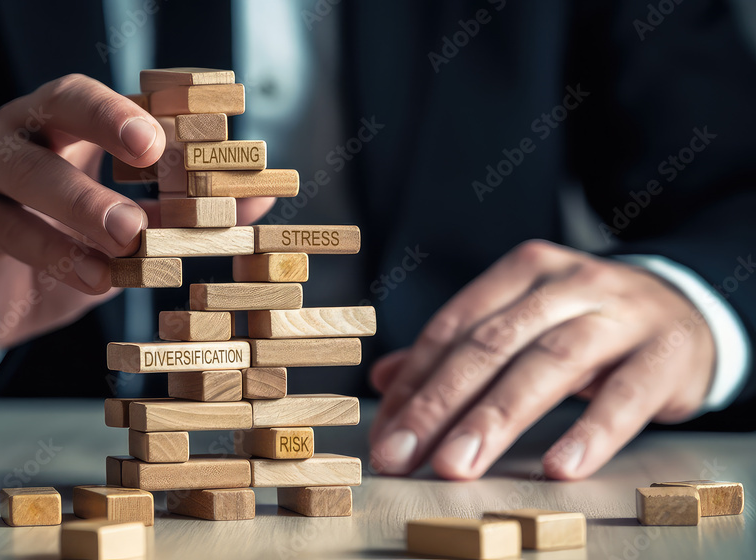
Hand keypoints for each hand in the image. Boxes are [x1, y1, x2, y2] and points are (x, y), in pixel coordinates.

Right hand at [0, 74, 273, 370]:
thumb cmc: (52, 255)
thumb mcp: (123, 239)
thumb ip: (179, 214)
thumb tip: (258, 199)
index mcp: (61, 126)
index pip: (104, 98)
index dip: (143, 109)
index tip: (187, 135)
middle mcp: (16, 133)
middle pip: (58, 103)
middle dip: (108, 122)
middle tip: (154, 152)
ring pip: (25, 169)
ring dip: (82, 200)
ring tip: (130, 234)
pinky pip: (2, 226)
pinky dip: (52, 252)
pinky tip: (95, 279)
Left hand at [368, 240, 714, 479]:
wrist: (688, 307)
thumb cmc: (588, 321)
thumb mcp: (524, 321)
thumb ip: (457, 349)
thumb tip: (385, 382)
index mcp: (522, 272)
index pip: (455, 326)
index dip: (415, 382)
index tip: (386, 433)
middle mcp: (567, 284)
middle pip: (491, 345)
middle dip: (440, 404)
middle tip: (402, 454)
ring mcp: (619, 314)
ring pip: (547, 364)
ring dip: (496, 418)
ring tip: (456, 465)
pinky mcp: (665, 353)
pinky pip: (625, 395)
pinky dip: (591, 431)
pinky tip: (559, 467)